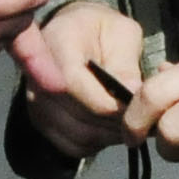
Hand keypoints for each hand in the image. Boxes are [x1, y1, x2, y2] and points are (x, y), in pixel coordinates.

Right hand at [23, 0, 149, 160]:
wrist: (74, 35)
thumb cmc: (102, 31)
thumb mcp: (122, 32)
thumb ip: (125, 61)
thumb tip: (132, 92)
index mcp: (56, 44)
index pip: (74, 85)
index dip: (109, 103)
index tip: (138, 106)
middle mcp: (37, 76)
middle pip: (78, 116)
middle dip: (116, 122)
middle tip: (142, 118)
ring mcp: (36, 103)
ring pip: (78, 136)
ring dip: (110, 135)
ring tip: (130, 123)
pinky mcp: (41, 122)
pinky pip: (73, 146)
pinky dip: (97, 144)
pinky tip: (110, 128)